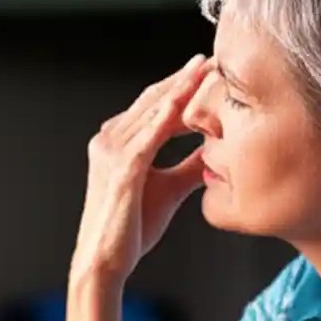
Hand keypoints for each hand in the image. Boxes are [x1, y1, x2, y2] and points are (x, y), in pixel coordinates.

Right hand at [71, 53, 210, 283]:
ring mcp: (112, 151)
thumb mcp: (169, 189)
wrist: (104, 260)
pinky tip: (185, 101)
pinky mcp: (122, 168)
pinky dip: (166, 116)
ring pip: (151, 111)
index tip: (207, 72)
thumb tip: (216, 153)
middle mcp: (109, 139)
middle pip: (152, 100)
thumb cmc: (131, 229)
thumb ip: (189, 167)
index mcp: (117, 142)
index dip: (180, 87)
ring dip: (179, 89)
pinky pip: (148, 135)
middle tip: (211, 60)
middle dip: (182, 79)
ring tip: (205, 71)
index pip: (153, 106)